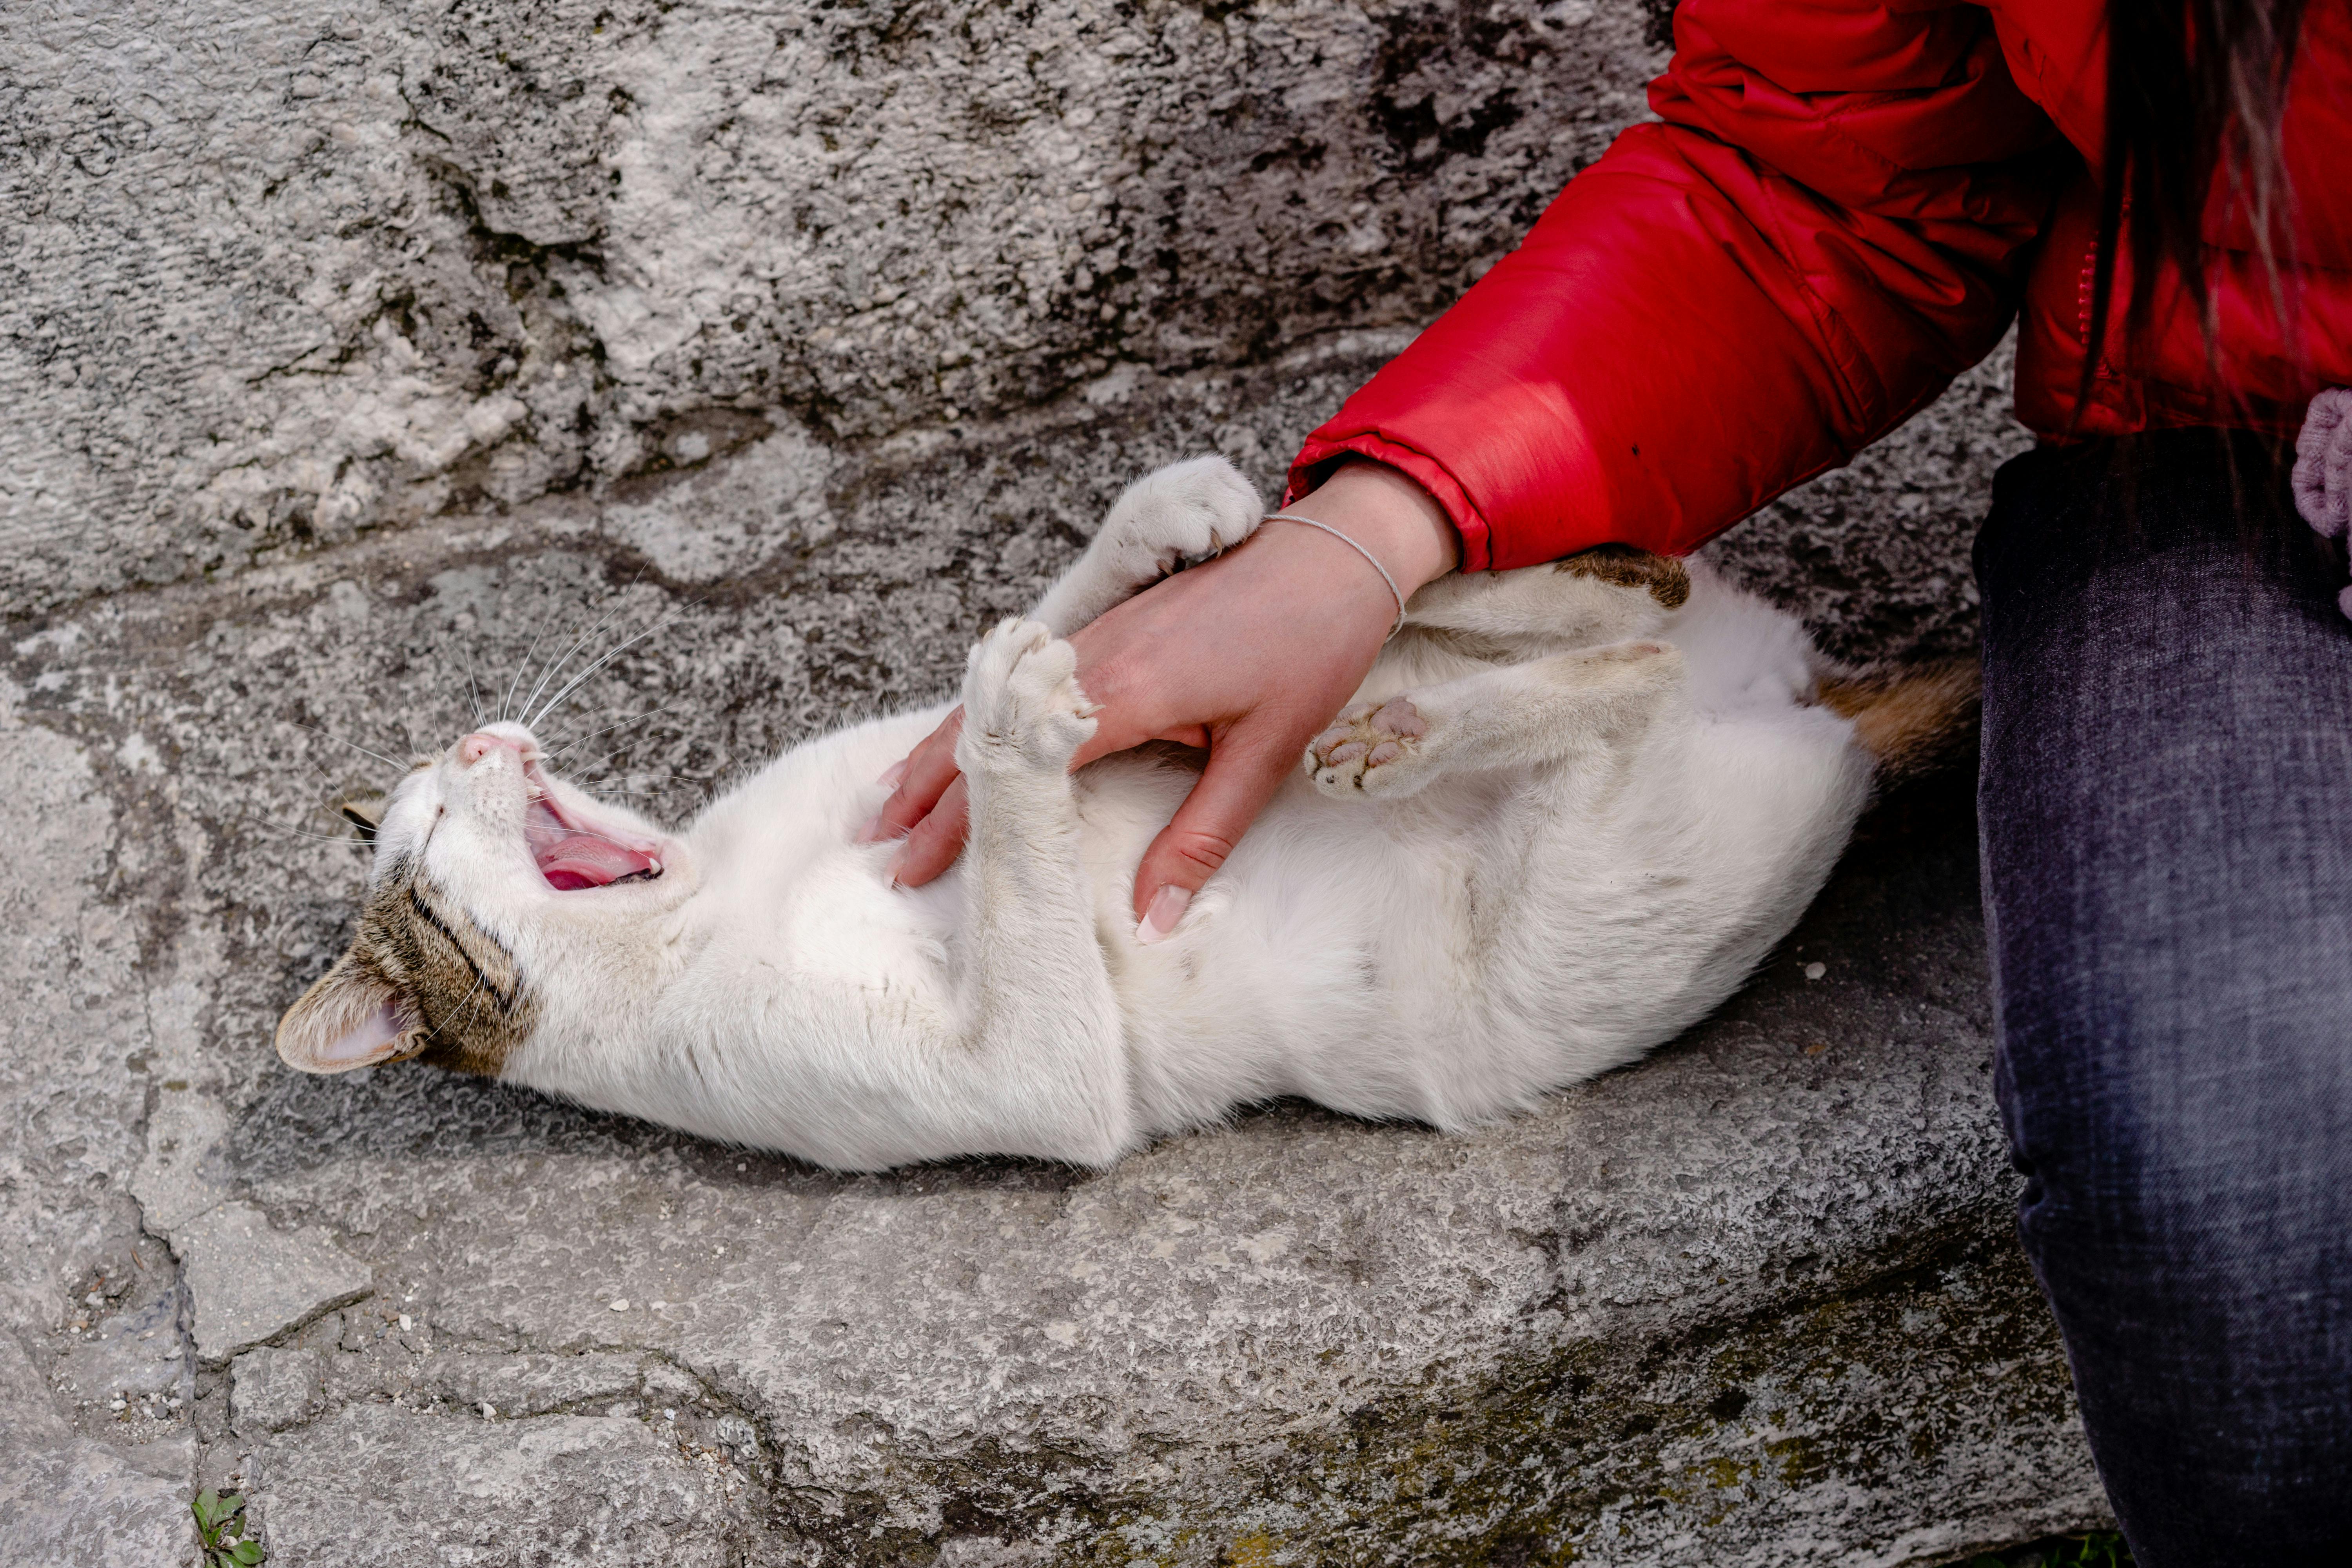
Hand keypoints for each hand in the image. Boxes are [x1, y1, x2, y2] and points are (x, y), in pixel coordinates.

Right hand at [864, 462, 1459, 936]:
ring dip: (937, 752)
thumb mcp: (1263, 755)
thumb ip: (1201, 839)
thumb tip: (1154, 922)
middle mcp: (1091, 658)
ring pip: (991, 701)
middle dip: (923, 794)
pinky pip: (1020, 679)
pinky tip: (960, 739)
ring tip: (888, 799)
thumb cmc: (1309, 647)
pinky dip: (976, 716)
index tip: (915, 869)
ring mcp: (1094, 635)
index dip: (958, 824)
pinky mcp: (1109, 624)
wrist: (1337, 553)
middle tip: (876, 850)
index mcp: (1121, 693)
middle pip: (982, 732)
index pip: (1014, 770)